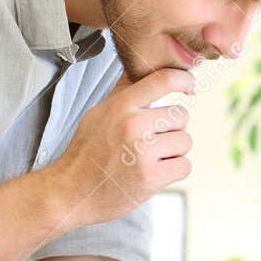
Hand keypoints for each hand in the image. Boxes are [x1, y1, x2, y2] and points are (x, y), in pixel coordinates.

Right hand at [43, 68, 194, 230]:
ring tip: (151, 158)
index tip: (189, 85)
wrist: (71, 191)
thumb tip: (142, 68)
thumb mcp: (99, 113)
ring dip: (174, 152)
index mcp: (121, 106)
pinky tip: (155, 172)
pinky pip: (184, 166)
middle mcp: (133, 125)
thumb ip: (124, 92)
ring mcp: (142, 152)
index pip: (164, 80)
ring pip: (185, 141)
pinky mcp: (151, 177)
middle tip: (153, 141)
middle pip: (181, 116)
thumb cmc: (87, 151)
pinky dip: (174, 170)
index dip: (183, 80)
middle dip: (172, 129)